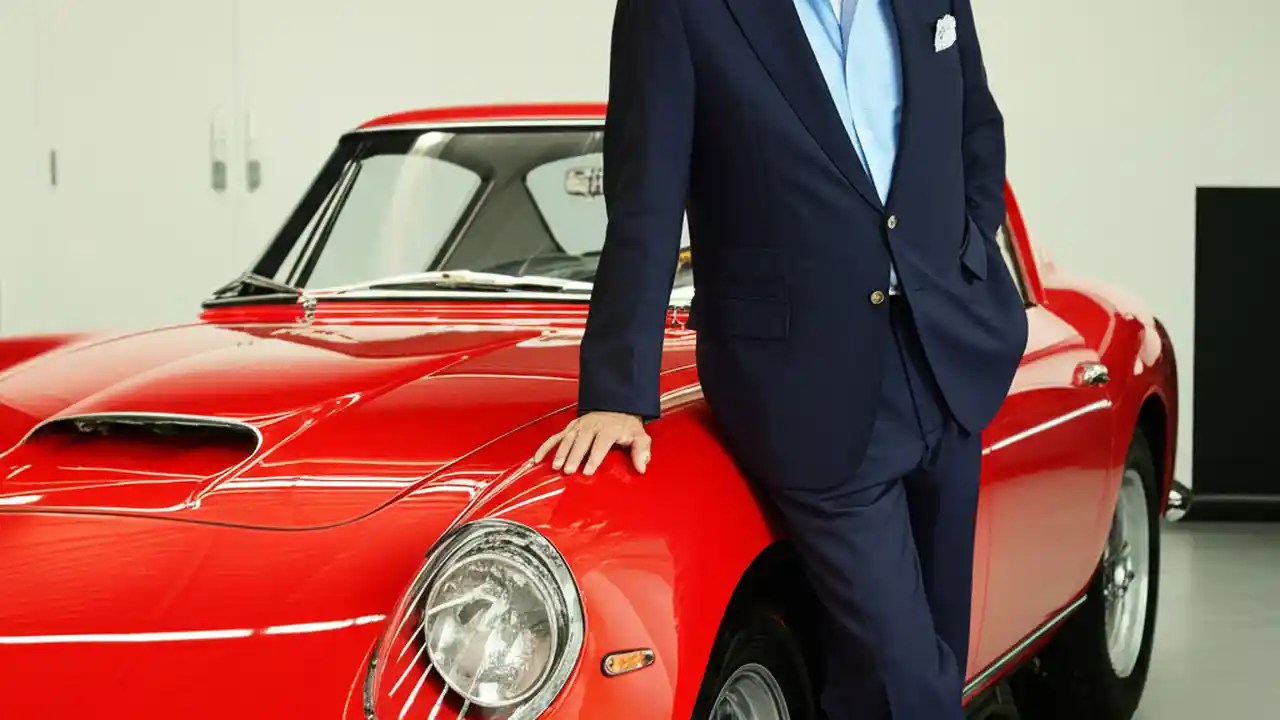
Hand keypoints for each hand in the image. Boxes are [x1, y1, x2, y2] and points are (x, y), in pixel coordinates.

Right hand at [533, 412, 650, 475]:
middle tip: (568, 470)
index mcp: (608, 429)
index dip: (594, 457)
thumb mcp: (640, 437)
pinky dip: (545, 446)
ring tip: (556, 466)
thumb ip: (641, 451)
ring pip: (568, 439)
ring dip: (561, 452)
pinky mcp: (570, 428)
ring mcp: (579, 426)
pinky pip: (556, 436)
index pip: (600, 443)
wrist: (616, 406)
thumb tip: (642, 467)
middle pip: (581, 441)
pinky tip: (537, 458)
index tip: (587, 471)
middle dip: (574, 456)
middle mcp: (591, 426)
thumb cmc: (627, 427)